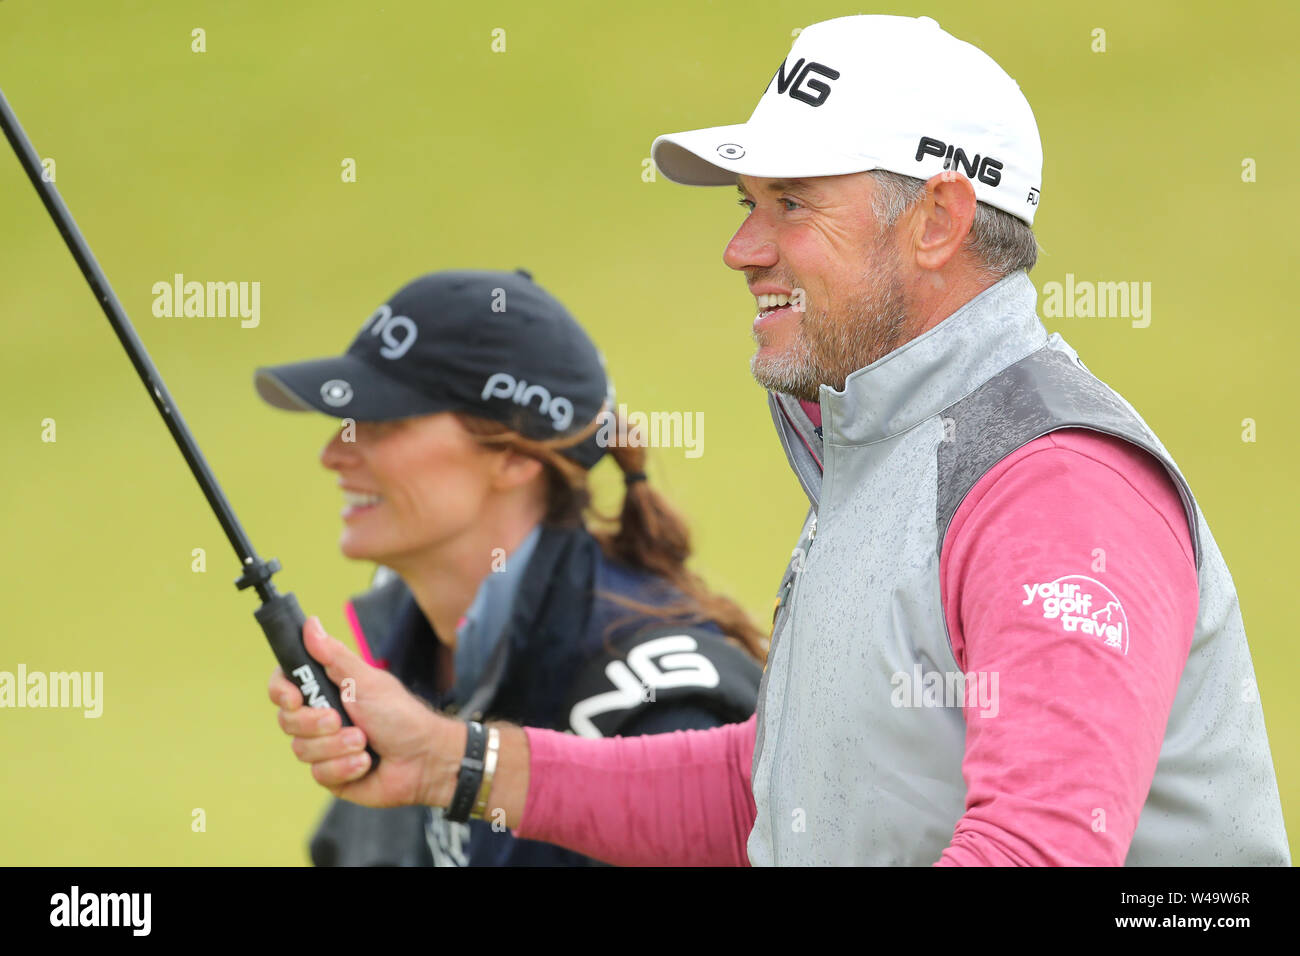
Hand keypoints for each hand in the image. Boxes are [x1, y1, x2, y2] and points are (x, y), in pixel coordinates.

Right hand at [268, 616, 464, 807]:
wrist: (424, 757)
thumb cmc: (400, 714)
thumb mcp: (366, 681)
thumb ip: (334, 656)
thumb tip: (310, 624)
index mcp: (325, 691)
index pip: (283, 687)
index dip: (281, 692)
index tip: (294, 698)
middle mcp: (319, 719)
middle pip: (287, 721)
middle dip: (316, 723)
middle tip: (341, 720)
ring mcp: (323, 748)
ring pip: (302, 750)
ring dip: (337, 746)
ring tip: (364, 742)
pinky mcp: (331, 774)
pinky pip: (319, 774)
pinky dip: (345, 767)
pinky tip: (366, 763)